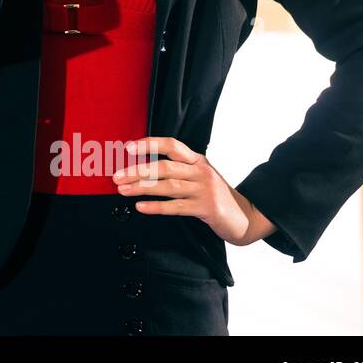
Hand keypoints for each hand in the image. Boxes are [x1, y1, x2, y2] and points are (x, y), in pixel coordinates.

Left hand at [112, 137, 274, 246]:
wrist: (245, 217)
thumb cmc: (215, 196)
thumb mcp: (200, 176)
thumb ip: (178, 170)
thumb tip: (143, 168)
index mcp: (197, 160)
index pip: (172, 145)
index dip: (150, 144)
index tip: (128, 147)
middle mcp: (201, 171)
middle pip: (165, 167)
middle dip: (138, 171)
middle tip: (117, 176)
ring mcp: (205, 190)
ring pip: (168, 186)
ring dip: (141, 188)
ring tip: (123, 190)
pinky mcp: (207, 209)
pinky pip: (176, 207)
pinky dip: (156, 207)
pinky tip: (141, 207)